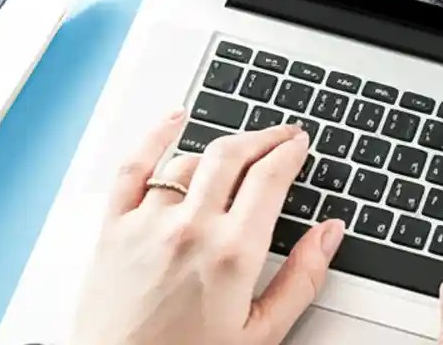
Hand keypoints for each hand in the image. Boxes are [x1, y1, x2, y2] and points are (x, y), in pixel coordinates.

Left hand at [71, 110, 344, 344]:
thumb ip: (302, 279)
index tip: (299, 143)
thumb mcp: (261, 333)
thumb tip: (329, 234)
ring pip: (191, 160)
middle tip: (282, 134)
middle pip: (233, 155)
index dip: (290, 151)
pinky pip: (133, 167)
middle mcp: (190, 229)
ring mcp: (147, 224)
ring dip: (221, 148)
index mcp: (233, 253)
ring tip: (238, 149)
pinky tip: (173, 120)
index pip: (270, 177)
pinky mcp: (113, 229)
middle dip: (265, 137)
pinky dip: (153, 137)